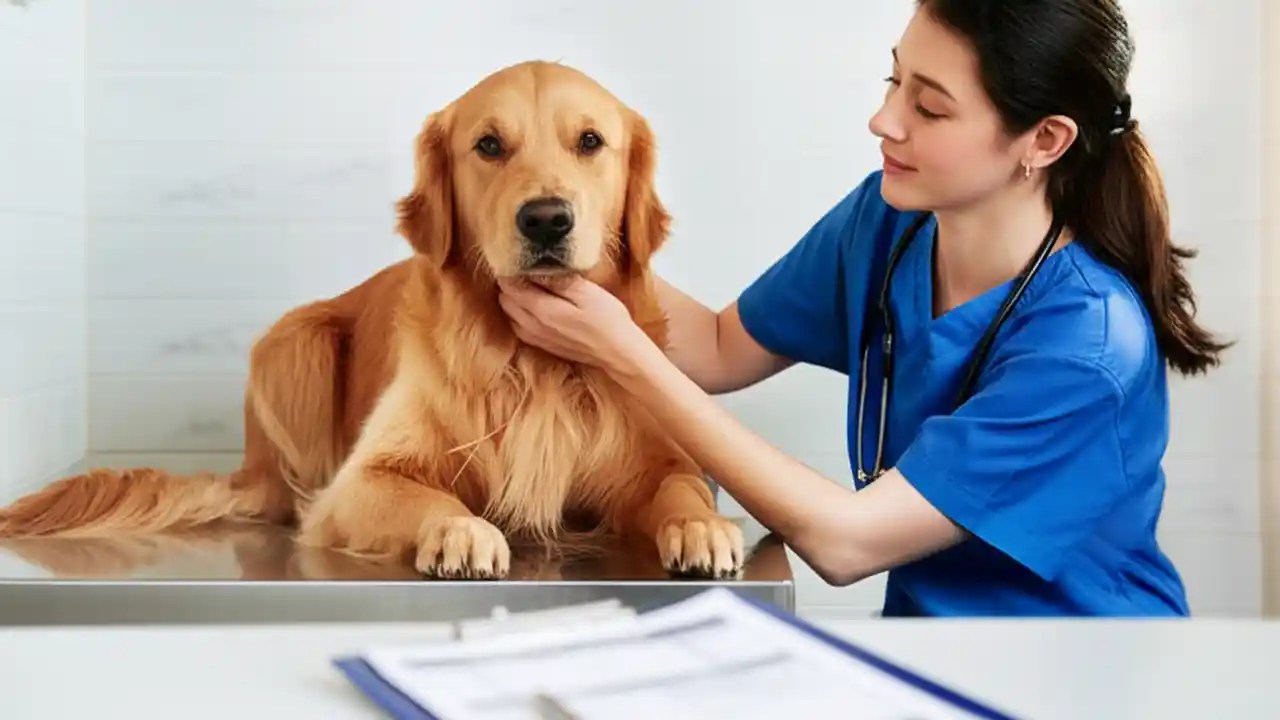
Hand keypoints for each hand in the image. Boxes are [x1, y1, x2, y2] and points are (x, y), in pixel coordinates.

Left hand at [496, 276, 654, 377]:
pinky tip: (535, 306)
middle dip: (511, 282)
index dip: (511, 269)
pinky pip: (517, 325)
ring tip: (531, 286)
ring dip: (514, 298)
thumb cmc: (608, 319)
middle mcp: (531, 326)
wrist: (618, 353)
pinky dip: (519, 313)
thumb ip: (557, 281)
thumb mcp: (587, 293)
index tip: (521, 259)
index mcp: (542, 310)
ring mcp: (535, 338)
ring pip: (508, 312)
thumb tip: (534, 267)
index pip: (510, 285)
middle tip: (527, 270)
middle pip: (505, 299)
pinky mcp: (541, 345)